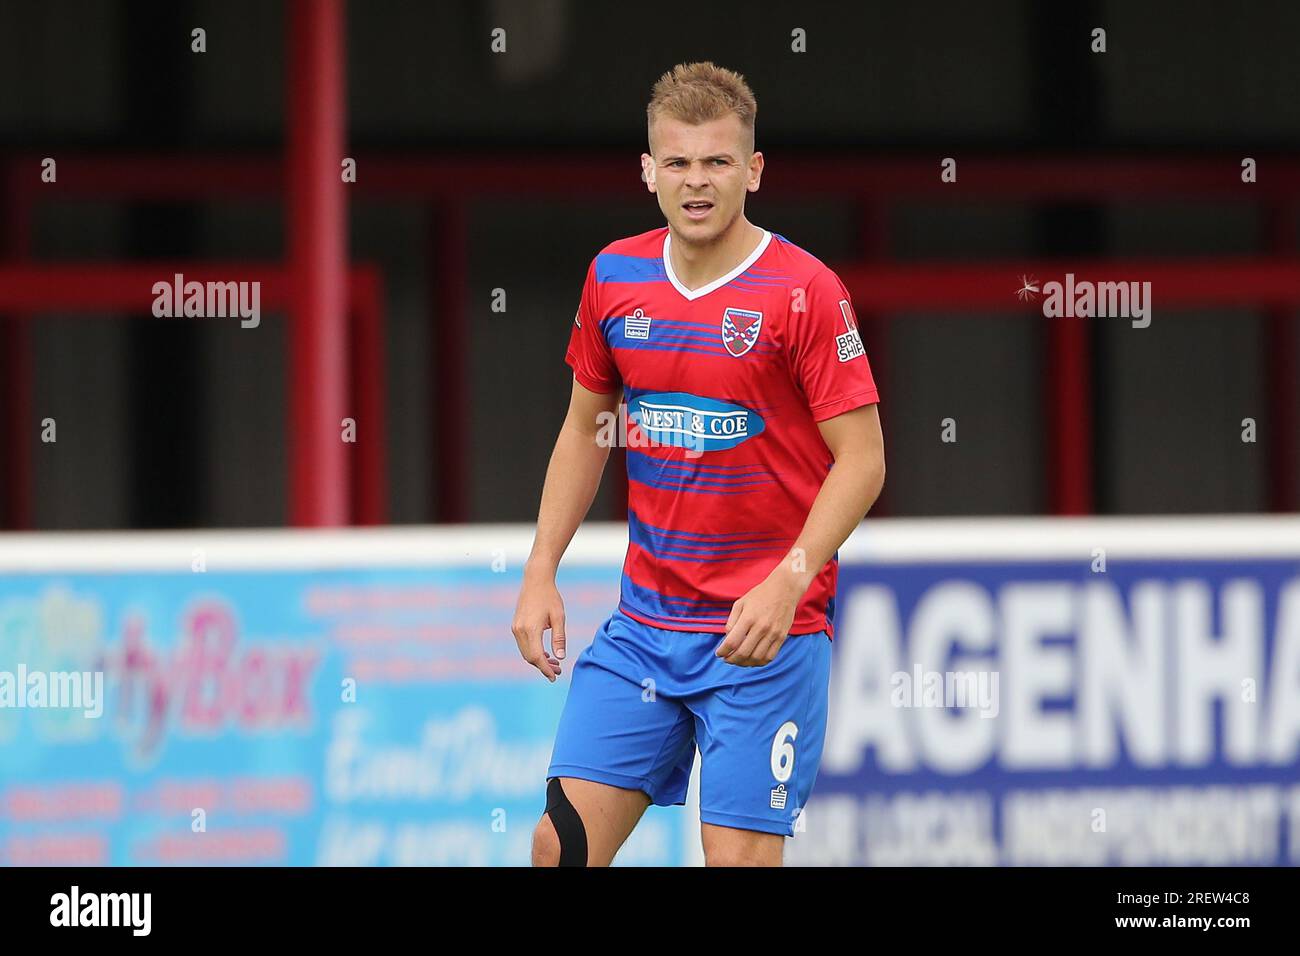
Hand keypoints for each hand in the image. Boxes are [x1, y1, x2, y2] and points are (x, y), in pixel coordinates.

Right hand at [511, 567, 565, 681]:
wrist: (535, 581)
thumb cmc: (550, 597)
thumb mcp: (559, 617)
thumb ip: (559, 638)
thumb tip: (560, 658)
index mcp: (531, 629)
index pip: (537, 656)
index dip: (545, 669)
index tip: (555, 677)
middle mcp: (520, 630)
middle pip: (530, 657)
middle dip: (543, 667)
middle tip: (558, 671)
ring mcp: (516, 628)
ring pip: (526, 652)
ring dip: (538, 660)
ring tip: (554, 664)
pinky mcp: (515, 626)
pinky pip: (523, 645)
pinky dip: (533, 652)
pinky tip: (545, 654)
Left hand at [715, 568, 806, 666]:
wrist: (784, 589)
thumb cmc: (760, 595)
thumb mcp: (740, 603)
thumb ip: (732, 621)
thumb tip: (727, 639)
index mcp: (748, 618)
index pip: (732, 642)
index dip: (723, 651)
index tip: (719, 654)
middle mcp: (761, 627)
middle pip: (743, 653)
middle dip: (731, 660)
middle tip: (727, 659)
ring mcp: (773, 633)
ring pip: (756, 658)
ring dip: (744, 663)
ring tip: (738, 661)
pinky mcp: (782, 637)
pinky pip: (770, 657)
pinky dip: (759, 662)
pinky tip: (752, 660)